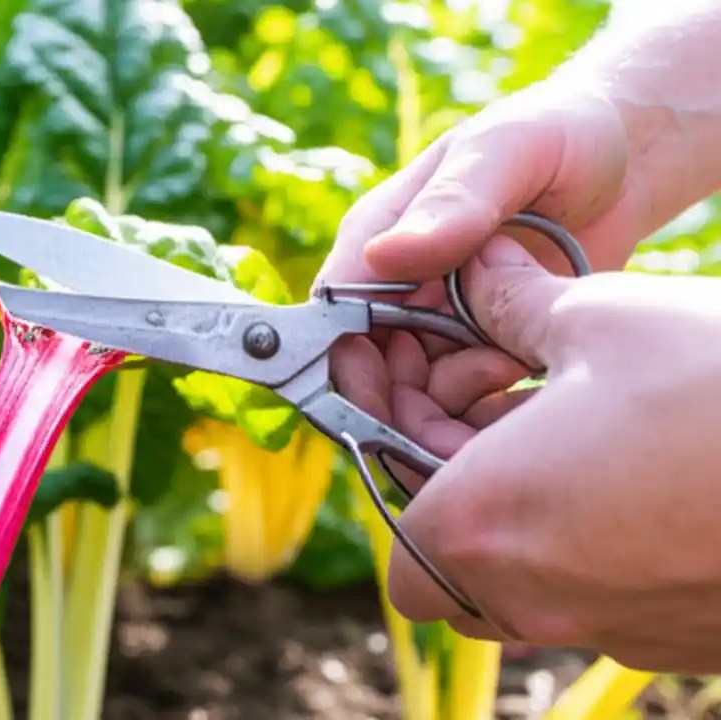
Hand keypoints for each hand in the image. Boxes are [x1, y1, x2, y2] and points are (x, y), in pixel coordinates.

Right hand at [317, 81, 646, 488]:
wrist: (625, 158)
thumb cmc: (558, 131)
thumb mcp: (507, 152)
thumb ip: (454, 202)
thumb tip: (386, 255)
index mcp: (378, 237)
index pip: (333, 318)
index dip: (351, 368)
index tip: (394, 397)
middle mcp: (396, 288)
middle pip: (370, 374)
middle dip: (409, 402)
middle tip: (484, 381)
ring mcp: (437, 322)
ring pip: (415, 399)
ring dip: (456, 407)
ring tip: (516, 367)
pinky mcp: (480, 349)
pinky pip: (465, 404)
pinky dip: (490, 411)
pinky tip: (532, 378)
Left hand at [387, 236, 720, 674]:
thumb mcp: (602, 317)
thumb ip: (509, 300)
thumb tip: (473, 270)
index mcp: (484, 525)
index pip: (392, 519)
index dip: (389, 449)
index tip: (407, 391)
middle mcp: (532, 598)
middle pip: (450, 545)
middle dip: (451, 464)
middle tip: (481, 387)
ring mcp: (608, 626)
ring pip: (521, 566)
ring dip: (516, 494)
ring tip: (555, 410)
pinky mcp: (674, 636)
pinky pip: (593, 582)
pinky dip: (581, 527)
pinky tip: (621, 456)